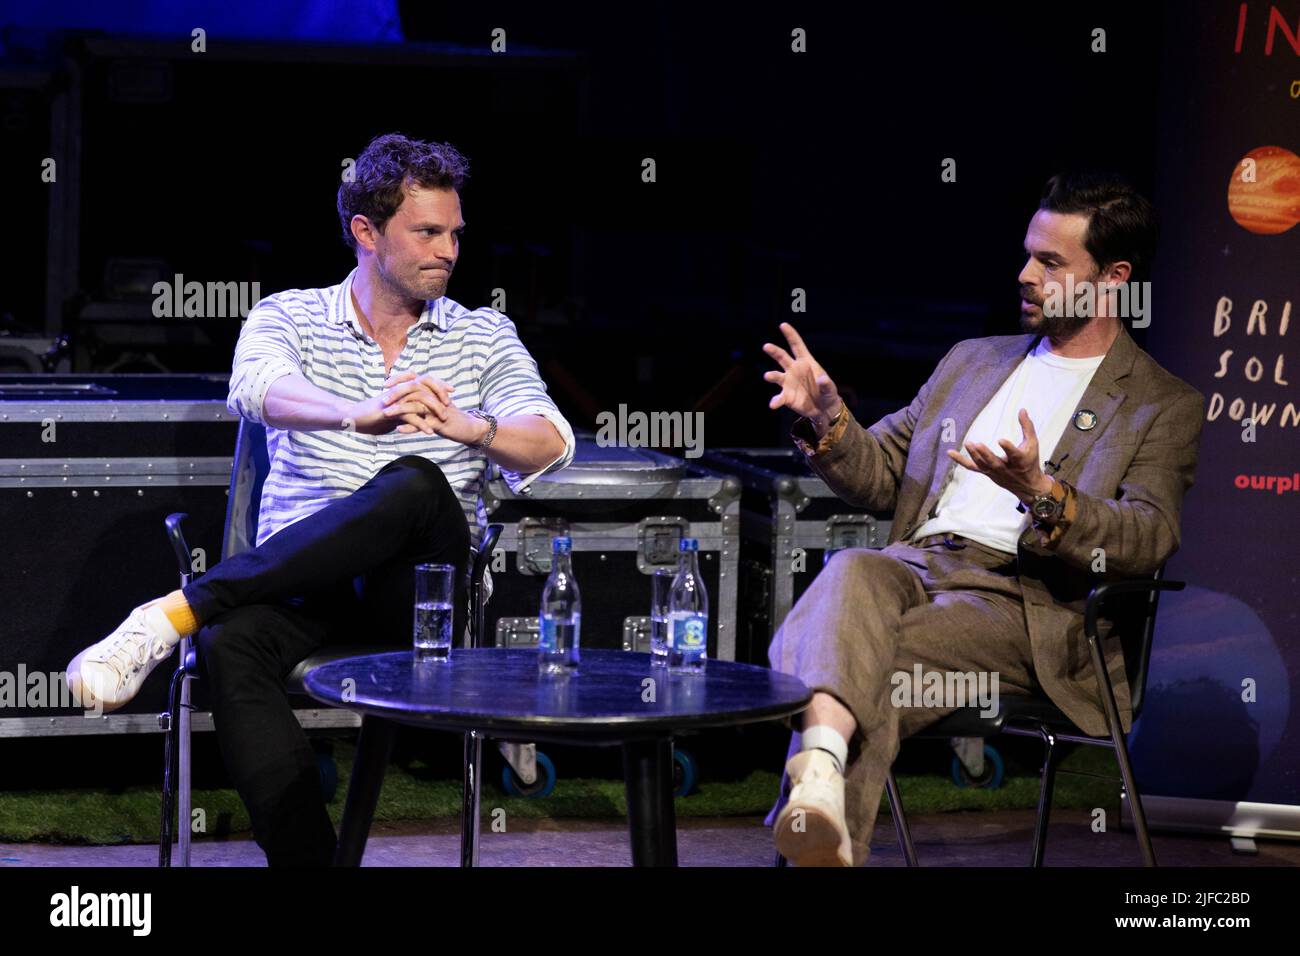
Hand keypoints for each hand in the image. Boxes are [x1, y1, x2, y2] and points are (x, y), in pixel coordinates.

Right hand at [340, 372, 454, 435]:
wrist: (354, 418)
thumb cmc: (373, 416)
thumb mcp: (393, 413)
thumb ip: (406, 412)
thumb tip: (417, 416)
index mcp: (402, 389)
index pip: (424, 381)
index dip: (439, 384)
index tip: (452, 390)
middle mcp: (400, 391)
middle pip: (425, 387)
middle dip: (440, 395)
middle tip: (449, 406)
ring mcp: (395, 400)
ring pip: (419, 400)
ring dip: (433, 410)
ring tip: (443, 421)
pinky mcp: (390, 411)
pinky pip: (409, 416)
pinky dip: (420, 424)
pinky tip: (429, 431)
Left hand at [381, 371, 489, 446]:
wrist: (468, 428)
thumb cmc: (450, 418)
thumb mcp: (435, 407)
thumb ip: (422, 400)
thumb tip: (406, 398)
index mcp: (432, 390)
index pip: (413, 380)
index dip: (399, 380)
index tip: (385, 384)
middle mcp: (434, 396)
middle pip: (413, 389)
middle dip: (396, 394)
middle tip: (382, 400)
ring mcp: (437, 408)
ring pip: (416, 405)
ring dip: (400, 409)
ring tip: (387, 414)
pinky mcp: (440, 421)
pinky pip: (423, 423)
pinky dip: (410, 426)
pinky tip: (399, 429)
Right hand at [762, 322, 843, 435]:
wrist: (823, 409)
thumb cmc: (827, 393)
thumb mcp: (830, 388)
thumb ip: (826, 383)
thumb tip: (822, 379)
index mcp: (806, 362)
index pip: (797, 346)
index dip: (790, 335)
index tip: (783, 325)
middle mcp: (794, 369)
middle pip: (782, 357)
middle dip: (774, 351)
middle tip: (766, 346)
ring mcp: (788, 382)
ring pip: (776, 376)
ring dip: (771, 375)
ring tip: (768, 376)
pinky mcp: (786, 396)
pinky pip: (779, 397)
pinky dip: (775, 401)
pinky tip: (773, 404)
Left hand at [946, 408, 1052, 502]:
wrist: (1027, 486)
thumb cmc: (1030, 461)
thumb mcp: (1033, 444)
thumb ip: (1027, 427)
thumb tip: (1022, 409)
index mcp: (1020, 461)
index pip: (1014, 454)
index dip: (1008, 448)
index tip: (1001, 440)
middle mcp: (1006, 468)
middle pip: (994, 462)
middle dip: (985, 454)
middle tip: (977, 444)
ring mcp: (994, 472)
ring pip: (982, 465)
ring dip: (974, 455)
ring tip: (968, 443)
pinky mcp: (986, 473)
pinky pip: (971, 467)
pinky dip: (960, 460)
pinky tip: (950, 452)